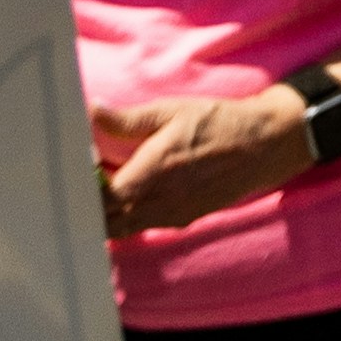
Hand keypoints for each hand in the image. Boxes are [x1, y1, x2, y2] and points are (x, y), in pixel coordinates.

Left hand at [91, 88, 315, 233]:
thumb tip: (92, 111)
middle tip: (81, 186)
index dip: (81, 190)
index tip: (75, 173)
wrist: (265, 144)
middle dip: (88, 207)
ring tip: (102, 192)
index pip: (98, 198)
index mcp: (151, 172)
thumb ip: (128, 120)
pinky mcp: (182, 220)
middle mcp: (158, 201)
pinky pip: (142, 228)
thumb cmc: (217, 123)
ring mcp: (170, 215)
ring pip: (120, 230)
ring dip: (106, 215)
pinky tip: (130, 196)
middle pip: (104, 221)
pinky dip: (127, 218)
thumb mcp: (173, 111)